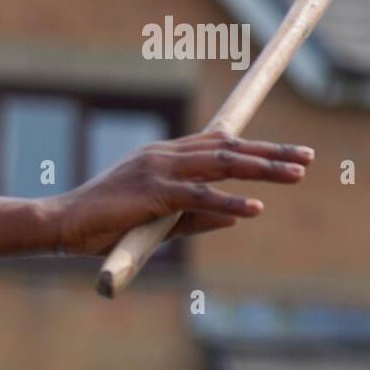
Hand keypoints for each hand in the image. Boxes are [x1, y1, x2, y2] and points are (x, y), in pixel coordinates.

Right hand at [46, 130, 313, 256]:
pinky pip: (198, 196)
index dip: (256, 148)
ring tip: (296, 173)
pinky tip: (255, 206)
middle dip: (270, 153)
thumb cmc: (103, 224)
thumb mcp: (158, 221)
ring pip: (220, 164)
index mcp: (162, 157)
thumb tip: (239, 213)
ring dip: (261, 168)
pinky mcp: (151, 193)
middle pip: (227, 148)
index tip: (290, 153)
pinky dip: (229, 200)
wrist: (62, 223)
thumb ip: (196, 217)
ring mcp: (157, 170)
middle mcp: (162, 155)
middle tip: (307, 158)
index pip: (217, 144)